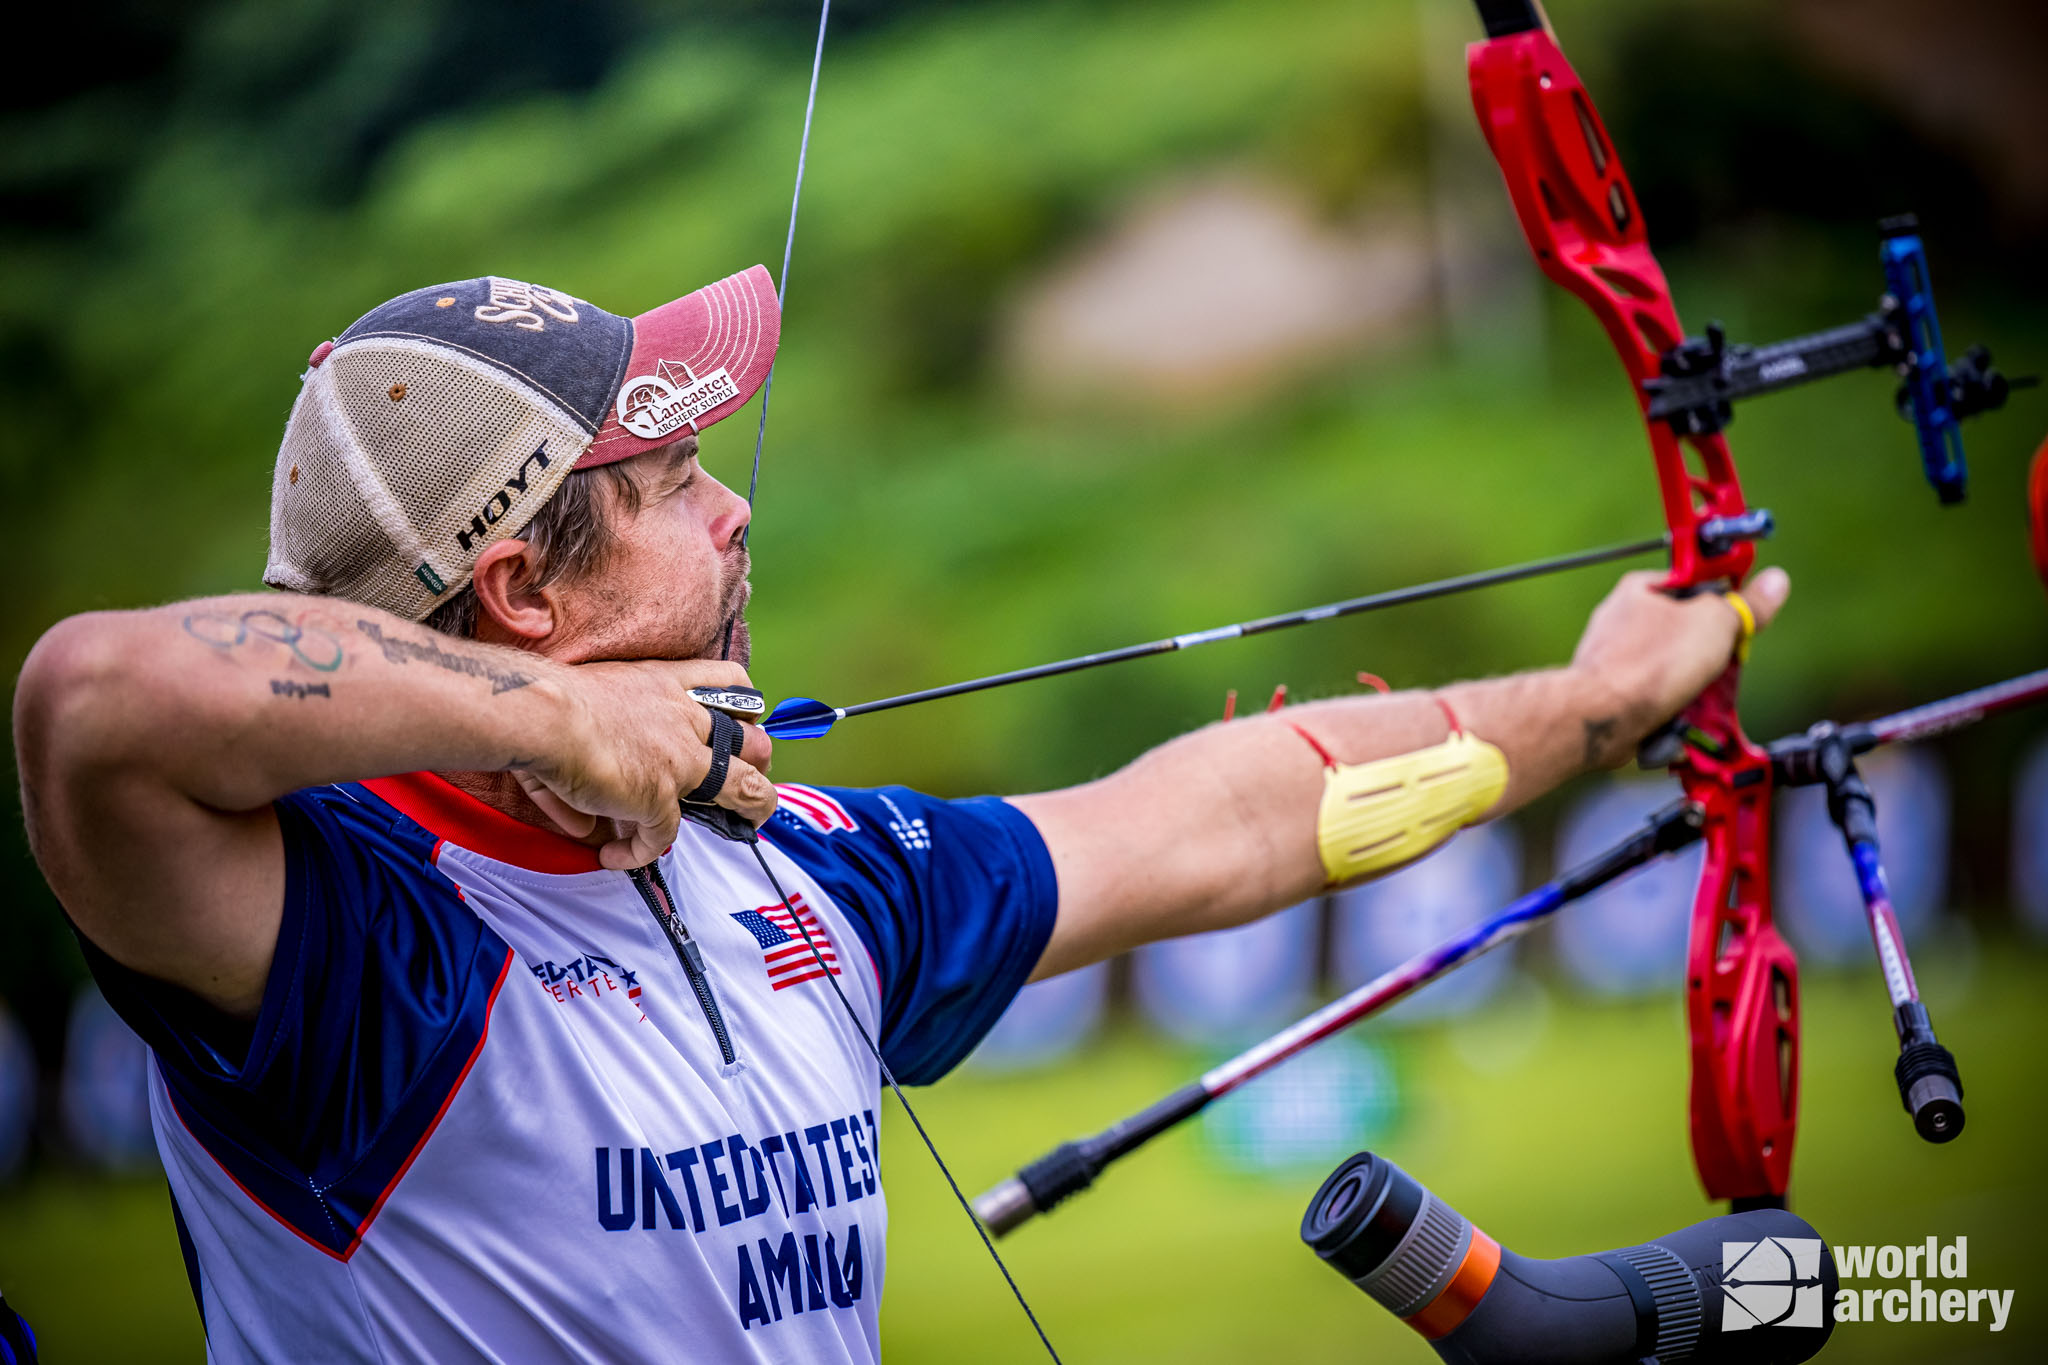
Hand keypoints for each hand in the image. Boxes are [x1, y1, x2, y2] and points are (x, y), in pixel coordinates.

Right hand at [511, 660, 776, 868]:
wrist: (542, 712)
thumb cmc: (547, 698)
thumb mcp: (583, 710)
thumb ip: (595, 755)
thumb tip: (587, 821)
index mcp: (666, 683)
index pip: (729, 682)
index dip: (743, 705)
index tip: (741, 721)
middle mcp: (683, 719)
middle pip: (751, 739)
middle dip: (760, 760)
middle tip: (751, 777)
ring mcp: (679, 760)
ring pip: (744, 787)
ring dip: (753, 807)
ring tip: (747, 825)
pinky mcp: (660, 797)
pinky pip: (663, 838)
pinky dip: (640, 852)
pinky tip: (614, 857)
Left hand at [1568, 566, 1790, 763]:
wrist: (1601, 718)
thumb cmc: (1647, 665)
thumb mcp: (1714, 623)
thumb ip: (1746, 604)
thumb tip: (1775, 582)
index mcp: (1641, 590)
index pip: (1697, 583)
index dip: (1726, 600)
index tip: (1743, 617)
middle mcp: (1623, 621)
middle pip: (1689, 633)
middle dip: (1712, 658)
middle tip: (1722, 669)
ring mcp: (1617, 659)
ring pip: (1675, 671)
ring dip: (1695, 692)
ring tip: (1698, 700)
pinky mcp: (1615, 694)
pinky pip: (1657, 700)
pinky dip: (1673, 713)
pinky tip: (1678, 720)